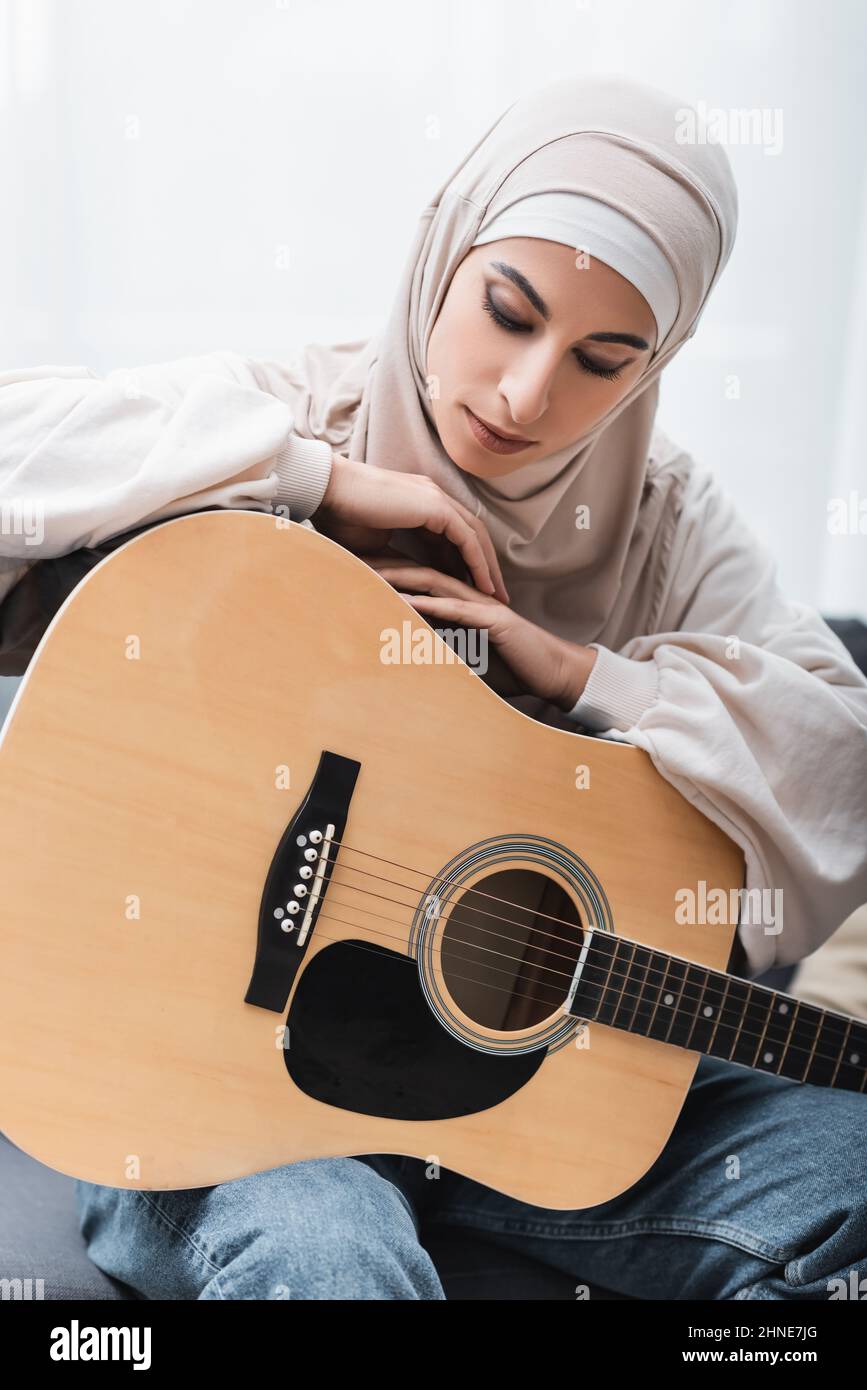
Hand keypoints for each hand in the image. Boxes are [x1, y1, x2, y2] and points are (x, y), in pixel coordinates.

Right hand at [312, 453, 508, 602]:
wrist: (329, 491)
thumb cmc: (341, 516)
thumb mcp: (375, 544)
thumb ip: (395, 557)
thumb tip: (403, 579)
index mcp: (421, 502)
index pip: (454, 534)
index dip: (465, 561)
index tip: (472, 587)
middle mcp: (434, 497)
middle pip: (473, 534)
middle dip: (486, 565)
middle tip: (496, 594)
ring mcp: (437, 499)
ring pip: (476, 537)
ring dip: (488, 568)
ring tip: (496, 596)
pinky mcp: (436, 507)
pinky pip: (467, 540)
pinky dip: (478, 563)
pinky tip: (483, 586)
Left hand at [366, 558, 596, 709]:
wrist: (552, 672)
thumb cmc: (512, 667)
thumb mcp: (466, 657)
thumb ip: (441, 647)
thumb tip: (408, 653)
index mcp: (459, 601)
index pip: (417, 581)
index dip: (387, 573)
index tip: (353, 569)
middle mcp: (468, 596)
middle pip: (420, 571)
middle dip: (386, 565)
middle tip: (351, 558)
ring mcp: (480, 605)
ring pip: (434, 583)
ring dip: (401, 577)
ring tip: (369, 573)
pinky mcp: (491, 620)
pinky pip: (455, 609)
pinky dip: (428, 604)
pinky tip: (405, 600)